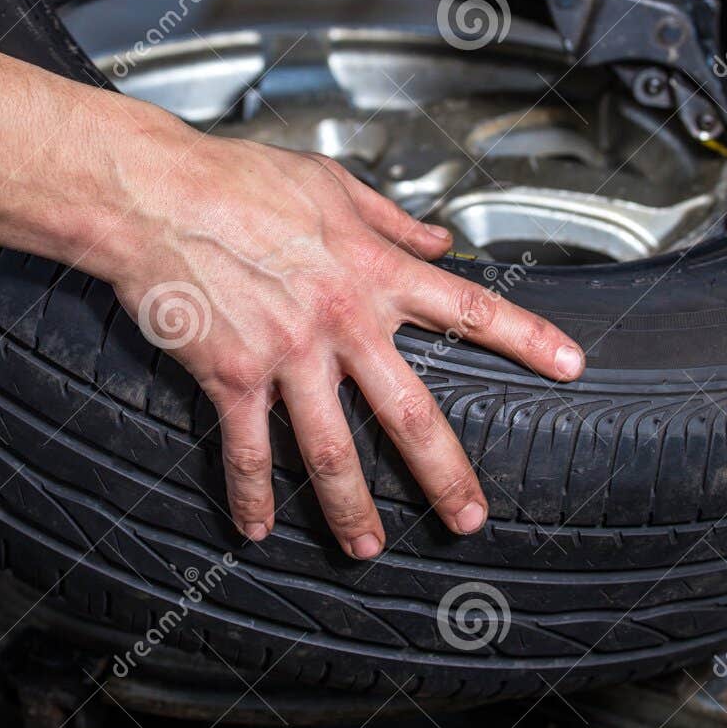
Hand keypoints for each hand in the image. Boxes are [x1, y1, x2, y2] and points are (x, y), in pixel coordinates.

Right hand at [107, 127, 583, 557]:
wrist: (157, 196)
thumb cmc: (238, 179)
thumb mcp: (330, 184)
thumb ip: (390, 219)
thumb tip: (436, 238)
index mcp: (372, 271)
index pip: (468, 308)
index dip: (526, 338)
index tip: (570, 366)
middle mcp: (341, 322)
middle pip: (410, 412)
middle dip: (445, 474)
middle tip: (469, 517)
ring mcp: (287, 356)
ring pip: (331, 451)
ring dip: (352, 509)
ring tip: (367, 548)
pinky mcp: (232, 376)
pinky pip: (247, 450)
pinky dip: (253, 495)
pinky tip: (257, 527)